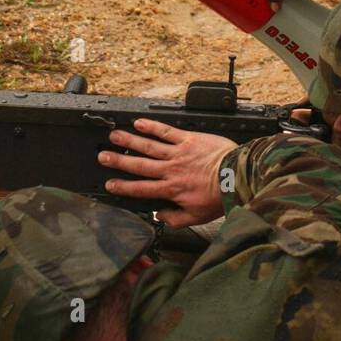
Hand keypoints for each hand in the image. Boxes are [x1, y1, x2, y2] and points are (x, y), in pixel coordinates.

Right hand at [98, 118, 236, 228]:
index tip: (110, 184)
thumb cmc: (220, 196)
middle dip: (119, 161)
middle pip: (139, 165)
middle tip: (103, 156)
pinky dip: (152, 126)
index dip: (123, 187)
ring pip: (149, 146)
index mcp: (171, 189)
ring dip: (130, 140)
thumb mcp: (197, 216)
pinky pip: (166, 131)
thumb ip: (175, 218)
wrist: (237, 176)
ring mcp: (178, 153)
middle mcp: (170, 170)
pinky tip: (139, 122)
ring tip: (115, 135)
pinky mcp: (189, 139)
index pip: (141, 189)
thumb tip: (158, 215)